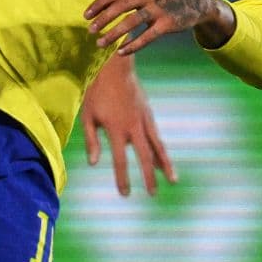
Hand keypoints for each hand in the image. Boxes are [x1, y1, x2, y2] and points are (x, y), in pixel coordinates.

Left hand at [79, 56, 174, 195]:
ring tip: (173, 180)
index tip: (125, 194)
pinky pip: (156, 136)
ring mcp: (143, 120)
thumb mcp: (87, 116)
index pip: (120, 160)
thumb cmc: (96, 92)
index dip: (123, 179)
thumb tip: (94, 164)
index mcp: (115, 129)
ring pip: (157, 146)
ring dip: (165, 165)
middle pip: (144, 157)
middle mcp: (133, 126)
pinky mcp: (148, 114)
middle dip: (149, 177)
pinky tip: (163, 160)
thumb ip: (91, 141)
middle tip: (152, 194)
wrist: (115, 66)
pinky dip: (161, 150)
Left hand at [85, 0, 230, 56]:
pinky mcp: (167, 24)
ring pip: (130, 23)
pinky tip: (121, 52)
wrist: (196, 0)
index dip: (98, 4)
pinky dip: (132, 45)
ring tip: (101, 44)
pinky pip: (146, 37)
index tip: (86, 16)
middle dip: (102, 20)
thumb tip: (101, 8)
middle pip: (119, 7)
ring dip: (113, 34)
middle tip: (91, 31)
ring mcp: (158, 9)